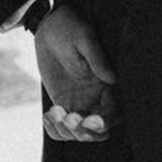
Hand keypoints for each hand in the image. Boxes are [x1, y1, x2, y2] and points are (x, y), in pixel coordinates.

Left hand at [35, 5, 118, 142]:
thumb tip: (113, 79)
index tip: (89, 120)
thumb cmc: (70, 27)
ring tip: (54, 112)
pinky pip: (61, 129)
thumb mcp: (84, 38)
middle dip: (85, 132)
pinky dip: (54, 130)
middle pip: (98, 131)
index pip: (113, 112)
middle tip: (69, 118)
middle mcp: (96, 97)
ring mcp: (78, 103)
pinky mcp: (62, 104)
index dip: (105, 122)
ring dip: (66, 131)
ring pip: (79, 134)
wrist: (48, 27)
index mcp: (106, 83)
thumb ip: (97, 58)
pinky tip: (47, 115)